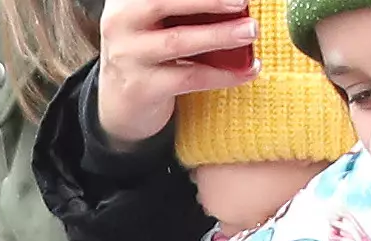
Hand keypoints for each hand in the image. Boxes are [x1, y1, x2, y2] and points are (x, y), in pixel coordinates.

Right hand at [92, 0, 265, 147]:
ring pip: (178, 41)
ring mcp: (128, 56)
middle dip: (209, 1)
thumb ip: (184, 8)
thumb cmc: (150, 49)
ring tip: (250, 31)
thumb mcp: (158, 20)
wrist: (120, 102)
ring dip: (219, 36)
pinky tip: (246, 71)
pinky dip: (221, 74)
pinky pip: (189, 78)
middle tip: (242, 1)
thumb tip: (233, 4)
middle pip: (164, 3)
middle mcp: (120, 22)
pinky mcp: (142, 88)